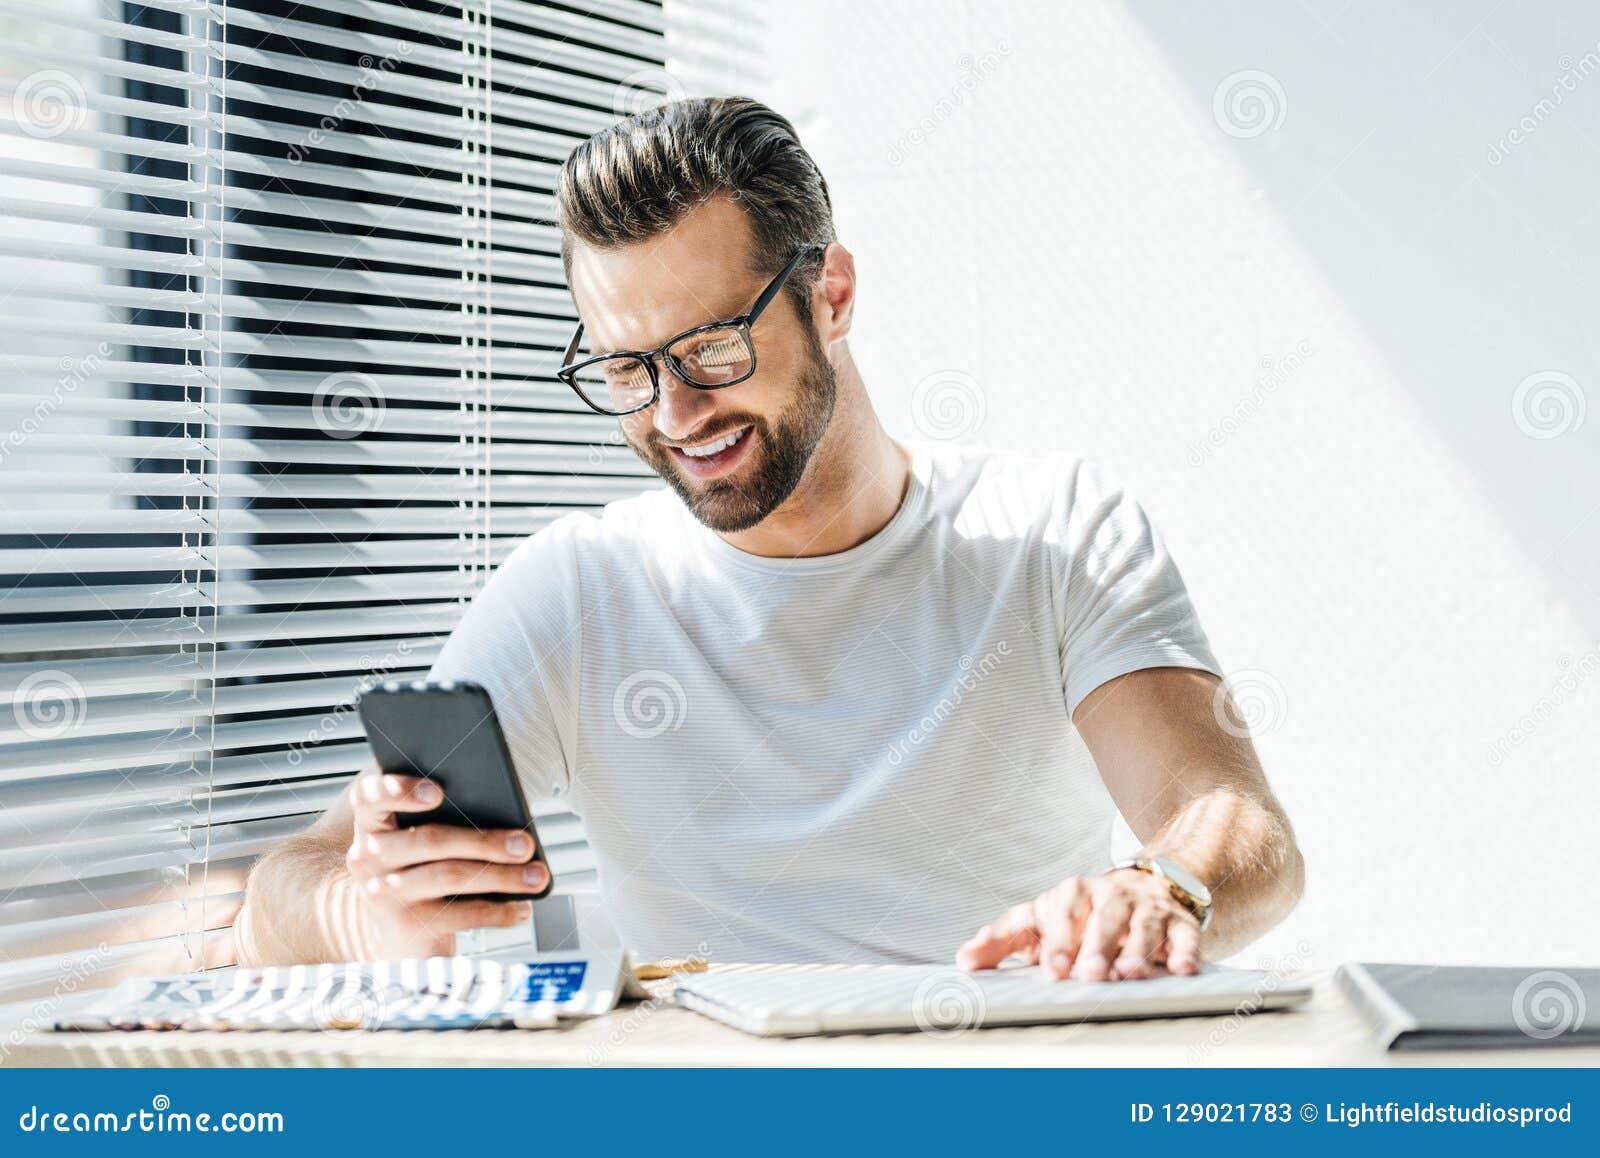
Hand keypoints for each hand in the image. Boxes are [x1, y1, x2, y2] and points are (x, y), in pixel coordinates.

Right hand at [343, 772, 548, 958]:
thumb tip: (500, 810)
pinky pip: (460, 915)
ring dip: (502, 876)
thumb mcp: (415, 839)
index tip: (437, 791)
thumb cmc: (418, 869)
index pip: (368, 797)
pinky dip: (498, 911)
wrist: (396, 931)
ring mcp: (385, 894)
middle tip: (525, 844)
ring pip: (451, 876)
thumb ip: (439, 816)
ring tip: (537, 875)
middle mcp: (369, 858)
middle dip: (484, 841)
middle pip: (429, 840)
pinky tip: (521, 908)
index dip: (398, 790)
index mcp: (371, 824)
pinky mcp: (407, 927)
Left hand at [957, 869, 1201, 980]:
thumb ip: (1002, 939)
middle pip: (1103, 919)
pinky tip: (1182, 969)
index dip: (1059, 941)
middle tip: (1091, 975)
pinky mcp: (1178, 922)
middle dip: (1097, 946)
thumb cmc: (1080, 914)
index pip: (1063, 914)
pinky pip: (1185, 935)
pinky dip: (1185, 951)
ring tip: (1131, 974)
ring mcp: (1146, 908)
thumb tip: (964, 960)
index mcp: (1072, 894)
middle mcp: (1110, 896)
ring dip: (1138, 950)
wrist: (1143, 887)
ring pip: (1143, 927)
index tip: (1054, 970)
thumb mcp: (1038, 920)